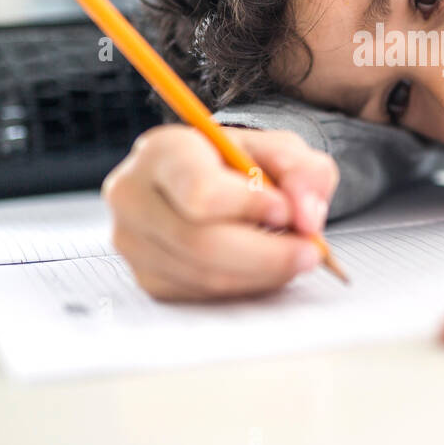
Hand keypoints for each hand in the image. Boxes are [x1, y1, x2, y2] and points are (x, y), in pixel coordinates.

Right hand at [102, 124, 338, 298]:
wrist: (208, 182)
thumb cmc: (241, 163)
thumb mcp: (280, 150)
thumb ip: (303, 171)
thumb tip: (307, 217)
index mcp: (163, 150)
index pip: (200, 191)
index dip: (248, 206)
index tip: (285, 210)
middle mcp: (133, 195)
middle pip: (200, 242)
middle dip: (266, 253)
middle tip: (311, 251)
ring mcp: (133, 242)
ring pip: (204, 275)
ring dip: (262, 273)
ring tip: (294, 256)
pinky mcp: (147, 277)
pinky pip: (202, 294)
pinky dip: (244, 285)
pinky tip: (264, 267)